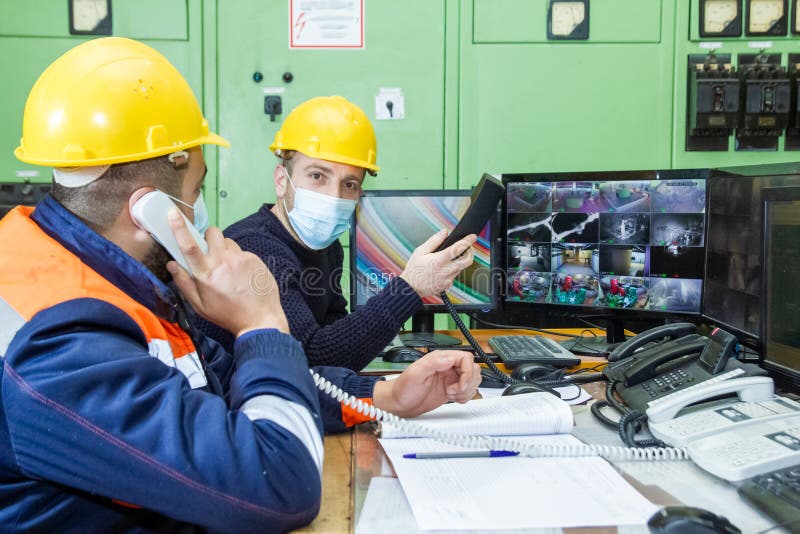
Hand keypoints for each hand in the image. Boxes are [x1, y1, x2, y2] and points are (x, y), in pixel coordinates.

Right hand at [166, 209, 289, 336]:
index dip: (179, 227)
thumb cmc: (227, 314)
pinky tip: (242, 276)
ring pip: (228, 242)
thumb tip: (171, 264)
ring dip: (225, 250)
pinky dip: (240, 260)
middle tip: (210, 253)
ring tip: (229, 270)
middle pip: (212, 233)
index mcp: (205, 274)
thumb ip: (184, 283)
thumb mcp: (200, 306)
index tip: (173, 213)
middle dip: (208, 238)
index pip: (189, 245)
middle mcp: (222, 262)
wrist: (261, 319)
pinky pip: (242, 252)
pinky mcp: (255, 258)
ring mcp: (241, 258)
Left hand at [372, 350, 480, 417]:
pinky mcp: (451, 389)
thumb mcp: (415, 374)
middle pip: (473, 369)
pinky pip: (467, 391)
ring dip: (466, 391)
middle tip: (454, 391)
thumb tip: (450, 358)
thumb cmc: (402, 389)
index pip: (466, 358)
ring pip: (473, 381)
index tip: (461, 384)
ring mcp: (450, 378)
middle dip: (468, 383)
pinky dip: (464, 397)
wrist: (398, 404)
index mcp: (440, 359)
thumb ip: (433, 364)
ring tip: (451, 395)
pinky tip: (452, 398)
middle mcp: (447, 367)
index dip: (468, 372)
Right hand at [399, 230, 476, 297]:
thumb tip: (444, 232)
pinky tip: (443, 269)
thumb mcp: (420, 252)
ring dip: (459, 261)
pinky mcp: (448, 285)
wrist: (411, 288)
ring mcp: (448, 279)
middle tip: (466, 248)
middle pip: (467, 261)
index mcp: (439, 260)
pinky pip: (454, 276)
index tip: (473, 237)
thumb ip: (434, 241)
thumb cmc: (414, 270)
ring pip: (461, 268)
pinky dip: (452, 270)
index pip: (458, 249)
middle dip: (470, 252)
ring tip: (449, 259)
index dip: (467, 241)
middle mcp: (446, 271)